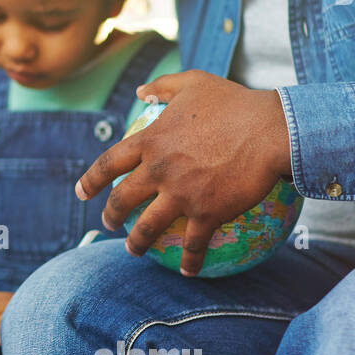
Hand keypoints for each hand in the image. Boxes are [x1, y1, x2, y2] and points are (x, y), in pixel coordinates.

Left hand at [76, 70, 291, 275]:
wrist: (272, 130)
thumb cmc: (236, 103)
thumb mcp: (194, 83)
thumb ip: (164, 86)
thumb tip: (141, 90)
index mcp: (151, 141)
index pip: (108, 163)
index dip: (91, 180)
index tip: (81, 193)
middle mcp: (158, 170)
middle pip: (121, 200)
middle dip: (110, 216)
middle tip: (107, 225)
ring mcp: (180, 194)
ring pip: (147, 227)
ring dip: (136, 244)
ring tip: (133, 251)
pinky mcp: (206, 213)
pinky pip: (192, 244)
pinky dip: (188, 261)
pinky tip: (187, 271)